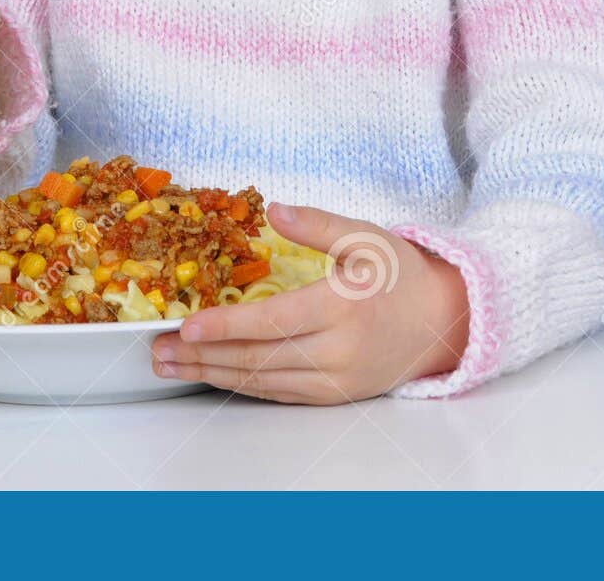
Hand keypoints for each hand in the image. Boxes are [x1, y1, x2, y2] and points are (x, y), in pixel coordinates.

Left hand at [149, 202, 470, 403]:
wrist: (444, 322)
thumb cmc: (401, 273)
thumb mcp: (365, 235)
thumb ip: (317, 224)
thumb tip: (272, 208)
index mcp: (343, 306)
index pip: (273, 321)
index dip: (226, 325)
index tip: (187, 327)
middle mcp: (337, 350)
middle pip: (258, 357)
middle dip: (204, 356)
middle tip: (159, 351)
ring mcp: (335, 379)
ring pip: (264, 380)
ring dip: (213, 375)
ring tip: (172, 366)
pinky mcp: (334, 395)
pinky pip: (279, 392)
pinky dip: (242, 385)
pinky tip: (214, 375)